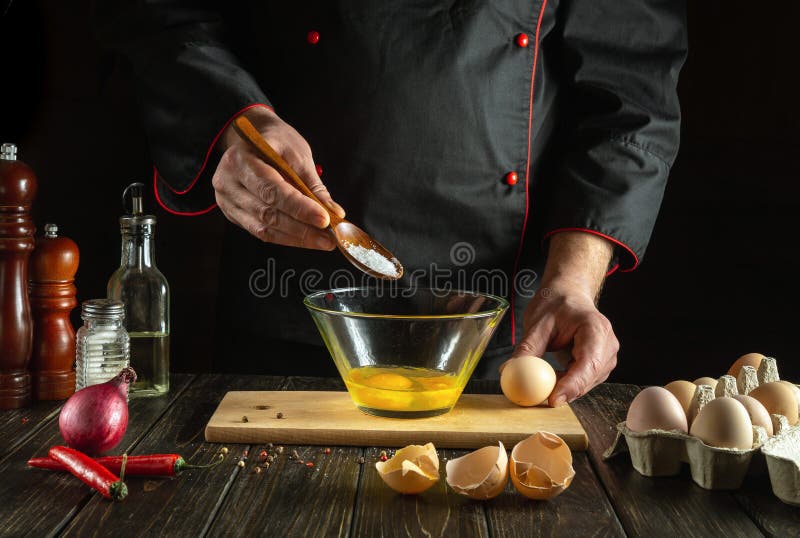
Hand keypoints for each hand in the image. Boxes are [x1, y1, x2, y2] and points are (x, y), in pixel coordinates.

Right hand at [212, 107, 344, 248]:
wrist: (250, 136)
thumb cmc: (275, 141)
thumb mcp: (298, 154)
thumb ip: (313, 185)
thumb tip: (333, 212)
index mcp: (241, 160)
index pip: (272, 190)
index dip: (299, 208)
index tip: (324, 219)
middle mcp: (228, 182)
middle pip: (267, 214)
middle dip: (302, 229)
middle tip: (329, 238)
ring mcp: (227, 200)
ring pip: (264, 229)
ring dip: (297, 238)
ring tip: (322, 241)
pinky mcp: (233, 213)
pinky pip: (261, 232)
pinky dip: (286, 238)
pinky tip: (305, 239)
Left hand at [511, 231, 617, 405]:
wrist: (568, 295)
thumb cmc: (555, 304)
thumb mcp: (537, 323)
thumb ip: (526, 348)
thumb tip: (509, 371)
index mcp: (595, 328)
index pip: (588, 363)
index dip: (572, 384)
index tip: (553, 399)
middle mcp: (607, 343)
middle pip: (589, 376)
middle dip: (565, 390)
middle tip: (538, 397)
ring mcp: (606, 355)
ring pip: (587, 382)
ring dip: (564, 386)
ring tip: (541, 378)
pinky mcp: (599, 364)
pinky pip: (584, 381)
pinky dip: (567, 383)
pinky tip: (551, 376)